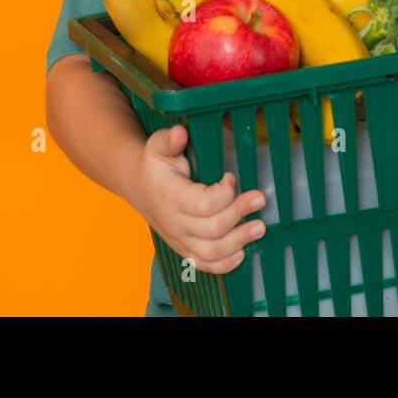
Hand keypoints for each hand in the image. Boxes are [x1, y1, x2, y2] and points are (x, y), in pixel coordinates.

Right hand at [123, 122, 266, 274]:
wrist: (137, 187)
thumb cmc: (153, 165)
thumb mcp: (157, 146)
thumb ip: (169, 140)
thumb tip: (180, 132)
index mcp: (170, 196)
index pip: (203, 204)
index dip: (225, 193)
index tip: (231, 176)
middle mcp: (174, 222)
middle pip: (213, 229)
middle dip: (240, 214)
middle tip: (260, 199)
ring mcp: (179, 239)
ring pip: (211, 252)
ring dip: (239, 242)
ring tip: (260, 228)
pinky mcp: (184, 249)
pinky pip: (204, 265)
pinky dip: (225, 264)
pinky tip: (242, 252)